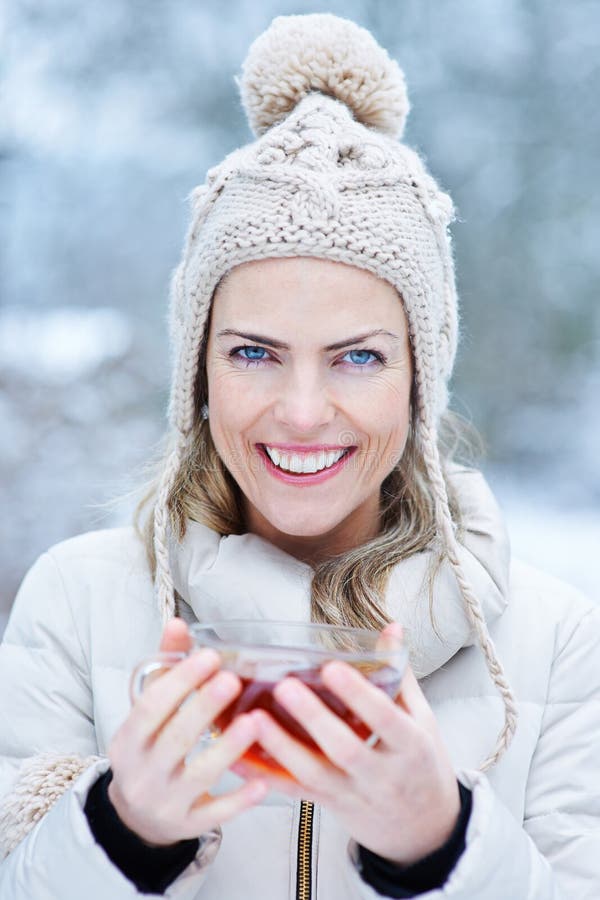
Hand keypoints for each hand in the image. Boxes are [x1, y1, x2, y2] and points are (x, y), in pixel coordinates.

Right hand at [107, 618, 266, 845]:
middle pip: (175, 739)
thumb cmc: (148, 749)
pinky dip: (239, 799)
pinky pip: (216, 814)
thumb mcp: (146, 713)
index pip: (150, 707)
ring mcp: (165, 803)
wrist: (135, 816)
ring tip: (254, 721)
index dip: (180, 680)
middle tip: (232, 680)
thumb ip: (164, 668)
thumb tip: (178, 623)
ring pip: (198, 776)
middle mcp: (142, 774)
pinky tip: (263, 782)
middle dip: (203, 708)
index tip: (209, 656)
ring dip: (227, 748)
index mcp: (128, 740)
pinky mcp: (189, 825)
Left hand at [247, 623, 459, 865]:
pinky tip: (238, 756)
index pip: (386, 719)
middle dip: (314, 718)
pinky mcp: (329, 807)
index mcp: (411, 747)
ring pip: (313, 775)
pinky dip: (264, 775)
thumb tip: (392, 628)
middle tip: (285, 686)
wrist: (423, 828)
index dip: (360, 695)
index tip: (332, 668)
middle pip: (345, 749)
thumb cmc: (421, 765)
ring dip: (280, 747)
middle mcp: (382, 774)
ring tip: (253, 718)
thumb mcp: (421, 720)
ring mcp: (353, 794)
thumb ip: (400, 675)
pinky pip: (293, 792)